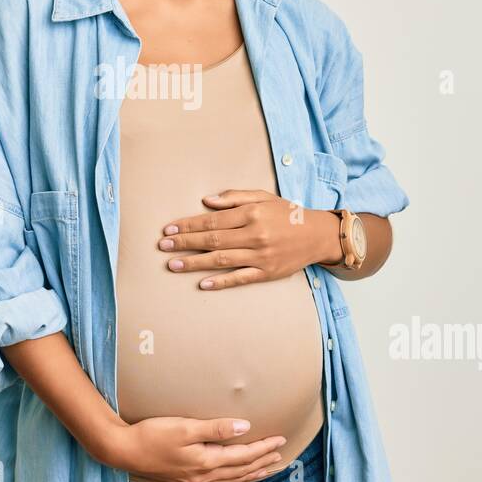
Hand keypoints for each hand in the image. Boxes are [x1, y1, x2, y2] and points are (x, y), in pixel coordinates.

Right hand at [105, 417, 287, 481]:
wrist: (123, 450)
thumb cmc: (152, 434)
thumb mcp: (185, 427)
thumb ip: (216, 428)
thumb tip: (245, 427)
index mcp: (207, 460)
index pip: (243, 455)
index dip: (263, 447)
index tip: (281, 440)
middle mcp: (203, 474)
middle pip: (240, 469)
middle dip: (262, 461)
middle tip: (280, 455)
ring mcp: (192, 480)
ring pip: (230, 480)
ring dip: (250, 475)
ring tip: (265, 471)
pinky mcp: (182, 481)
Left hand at [157, 189, 340, 289]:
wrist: (318, 235)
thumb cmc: (287, 214)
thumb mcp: (263, 197)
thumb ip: (234, 198)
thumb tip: (207, 201)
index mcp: (252, 214)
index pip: (212, 220)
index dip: (188, 225)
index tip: (169, 229)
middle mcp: (255, 235)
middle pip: (212, 239)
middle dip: (185, 243)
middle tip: (163, 246)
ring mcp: (261, 256)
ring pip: (221, 260)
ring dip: (194, 263)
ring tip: (172, 264)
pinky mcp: (267, 273)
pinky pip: (239, 278)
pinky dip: (220, 282)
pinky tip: (202, 283)